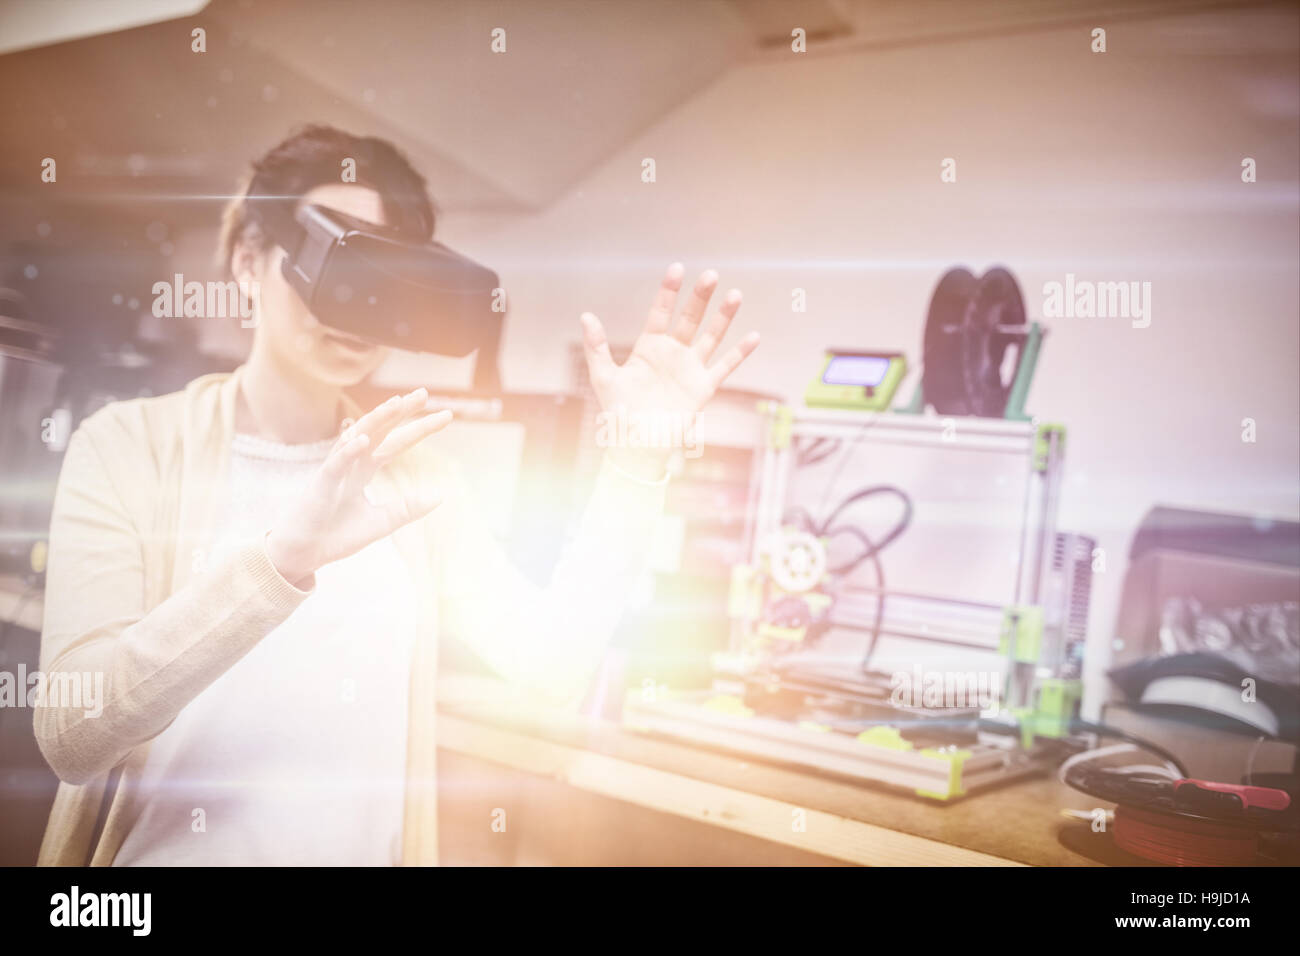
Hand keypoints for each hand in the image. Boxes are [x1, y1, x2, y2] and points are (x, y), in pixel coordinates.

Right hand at [265, 388, 450, 585]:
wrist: (304, 554)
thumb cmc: (336, 535)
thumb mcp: (381, 522)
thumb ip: (408, 508)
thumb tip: (441, 496)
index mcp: (365, 470)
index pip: (397, 443)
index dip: (419, 429)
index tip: (446, 416)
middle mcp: (352, 463)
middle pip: (380, 430)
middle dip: (400, 412)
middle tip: (424, 393)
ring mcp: (336, 470)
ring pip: (357, 437)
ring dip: (376, 420)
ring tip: (397, 404)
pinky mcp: (320, 484)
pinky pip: (336, 463)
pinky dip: (349, 450)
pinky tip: (363, 439)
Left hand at [580, 263, 759, 478]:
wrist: (637, 445)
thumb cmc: (618, 412)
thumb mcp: (604, 377)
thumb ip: (597, 347)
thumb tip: (586, 316)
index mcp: (649, 346)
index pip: (661, 311)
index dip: (669, 291)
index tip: (677, 269)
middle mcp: (672, 352)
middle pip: (690, 318)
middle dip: (700, 297)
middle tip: (711, 275)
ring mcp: (690, 368)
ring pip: (711, 336)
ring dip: (723, 317)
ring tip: (735, 295)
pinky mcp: (703, 387)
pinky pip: (725, 366)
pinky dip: (740, 353)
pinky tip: (754, 336)